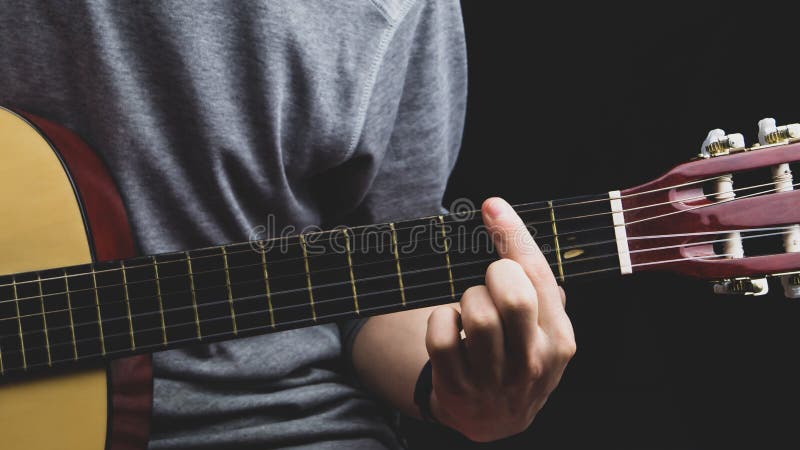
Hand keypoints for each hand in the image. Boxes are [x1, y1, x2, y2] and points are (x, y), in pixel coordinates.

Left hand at [425, 197, 575, 441]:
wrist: (496, 420)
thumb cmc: (519, 359)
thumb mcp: (545, 332)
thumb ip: (542, 290)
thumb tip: (509, 226)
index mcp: (559, 339)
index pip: (539, 277)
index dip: (513, 235)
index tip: (492, 206)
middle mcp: (532, 361)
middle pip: (512, 295)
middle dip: (493, 274)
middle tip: (489, 280)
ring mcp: (494, 379)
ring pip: (475, 313)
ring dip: (466, 299)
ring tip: (470, 309)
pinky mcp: (457, 388)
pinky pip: (441, 335)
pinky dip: (440, 320)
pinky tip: (450, 327)